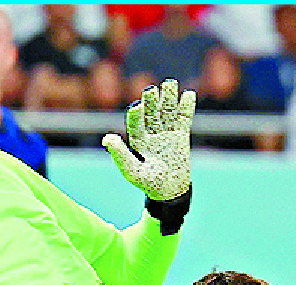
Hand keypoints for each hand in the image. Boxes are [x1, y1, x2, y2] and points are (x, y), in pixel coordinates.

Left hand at [103, 79, 194, 200]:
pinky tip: (189, 94)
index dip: (136, 115)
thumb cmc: (149, 183)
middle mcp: (151, 133)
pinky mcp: (181, 135)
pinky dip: (186, 107)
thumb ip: (120, 155)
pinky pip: (184, 119)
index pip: (136, 123)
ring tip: (170, 83)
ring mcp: (166, 133)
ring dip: (168, 98)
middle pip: (151, 113)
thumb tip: (106, 138)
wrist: (170, 191)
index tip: (137, 107)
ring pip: (167, 112)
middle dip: (151, 101)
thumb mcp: (132, 171)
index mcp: (137, 140)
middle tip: (151, 89)